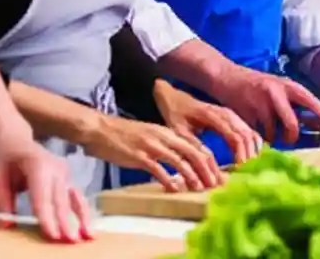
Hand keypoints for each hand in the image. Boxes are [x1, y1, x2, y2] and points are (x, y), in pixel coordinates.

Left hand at [0, 125, 90, 242]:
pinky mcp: (66, 180)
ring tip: (88, 235)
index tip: (52, 235)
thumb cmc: (1, 155)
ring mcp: (64, 173)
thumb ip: (0, 202)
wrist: (11, 136)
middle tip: (70, 241)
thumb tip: (6, 227)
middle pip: (60, 199)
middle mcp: (55, 168)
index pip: (42, 195)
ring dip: (82, 218)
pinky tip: (87, 228)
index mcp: (36, 163)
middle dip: (65, 222)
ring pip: (74, 198)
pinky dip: (82, 213)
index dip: (47, 216)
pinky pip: (75, 198)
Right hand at [82, 111, 222, 191]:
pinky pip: (158, 169)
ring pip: (179, 160)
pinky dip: (168, 180)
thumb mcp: (151, 137)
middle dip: (208, 170)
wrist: (101, 128)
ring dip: (192, 176)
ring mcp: (152, 146)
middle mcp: (164, 137)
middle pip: (194, 153)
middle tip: (216, 185)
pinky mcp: (139, 156)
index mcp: (169, 132)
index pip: (197, 146)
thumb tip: (183, 164)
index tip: (219, 176)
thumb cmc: (125, 135)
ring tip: (200, 188)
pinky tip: (174, 190)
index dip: (211, 162)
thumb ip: (167, 147)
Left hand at [153, 80, 260, 165]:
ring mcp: (230, 114)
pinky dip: (252, 143)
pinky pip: (247, 130)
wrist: (175, 99)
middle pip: (245, 135)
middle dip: (248, 154)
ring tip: (249, 167)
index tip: (239, 170)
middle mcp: (225, 113)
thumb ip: (193, 145)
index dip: (240, 154)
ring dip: (252, 149)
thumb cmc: (176, 116)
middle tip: (246, 172)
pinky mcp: (232, 117)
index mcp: (212, 116)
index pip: (234, 137)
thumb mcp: (179, 132)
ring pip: (249, 132)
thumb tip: (206, 164)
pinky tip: (252, 156)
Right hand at [212, 66, 319, 143]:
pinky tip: (255, 124)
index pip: (311, 102)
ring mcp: (260, 102)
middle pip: (292, 125)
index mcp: (289, 86)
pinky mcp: (246, 112)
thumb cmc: (258, 86)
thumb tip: (318, 125)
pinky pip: (258, 133)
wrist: (227, 76)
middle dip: (292, 137)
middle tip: (289, 138)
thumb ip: (296, 104)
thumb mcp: (280, 89)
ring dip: (272, 136)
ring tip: (267, 128)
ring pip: (274, 132)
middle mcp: (277, 92)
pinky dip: (259, 134)